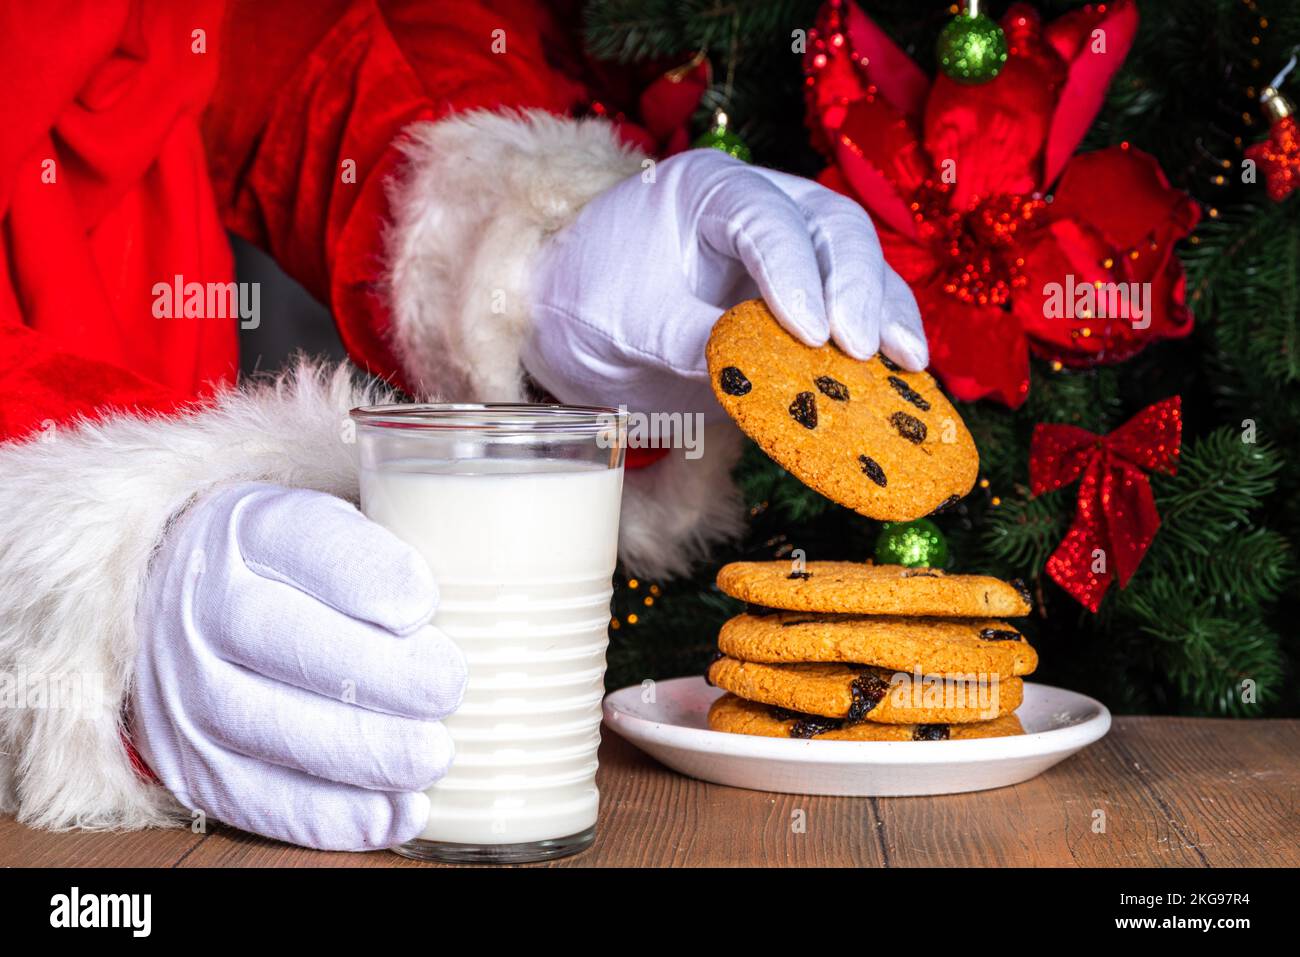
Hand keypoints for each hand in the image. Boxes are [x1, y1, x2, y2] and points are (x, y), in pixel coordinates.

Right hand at [130, 483, 466, 850]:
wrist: (172, 603)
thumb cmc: (294, 566)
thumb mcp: (332, 524)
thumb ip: (392, 551)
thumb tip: (503, 593)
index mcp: (249, 530)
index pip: (302, 541)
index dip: (365, 576)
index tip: (423, 604)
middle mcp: (205, 608)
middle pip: (284, 639)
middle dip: (378, 672)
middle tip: (449, 687)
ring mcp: (185, 690)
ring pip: (268, 725)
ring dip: (362, 751)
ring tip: (434, 755)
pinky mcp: (192, 763)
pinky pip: (259, 800)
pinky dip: (335, 816)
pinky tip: (399, 813)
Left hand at [525, 148, 926, 417]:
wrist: (572, 326)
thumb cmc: (590, 308)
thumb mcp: (627, 328)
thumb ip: (692, 342)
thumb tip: (766, 373)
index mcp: (705, 188)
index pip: (764, 217)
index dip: (795, 274)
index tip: (810, 332)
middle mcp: (759, 204)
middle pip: (833, 227)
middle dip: (857, 287)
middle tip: (862, 347)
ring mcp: (790, 246)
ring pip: (859, 261)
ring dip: (886, 311)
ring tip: (907, 362)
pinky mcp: (804, 293)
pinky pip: (854, 306)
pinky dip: (879, 337)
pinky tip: (903, 375)